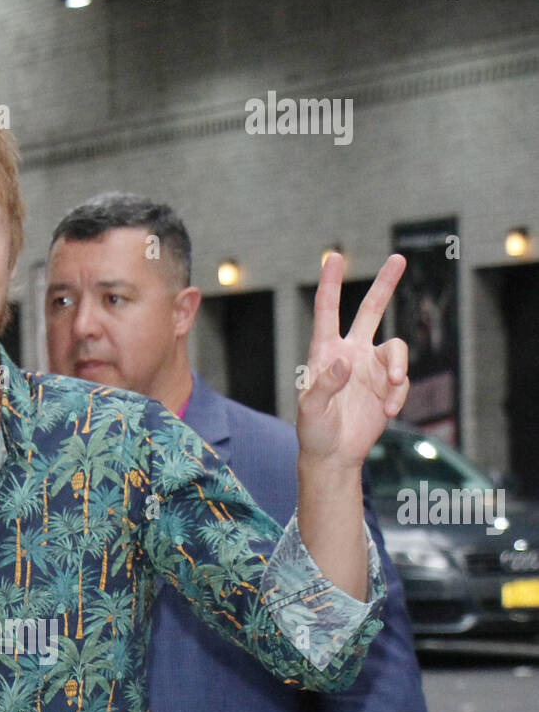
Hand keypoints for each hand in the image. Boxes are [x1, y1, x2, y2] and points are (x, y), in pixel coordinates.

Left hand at [297, 252, 410, 468]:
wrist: (333, 456)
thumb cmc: (313, 432)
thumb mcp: (310, 411)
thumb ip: (324, 386)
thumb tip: (344, 362)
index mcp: (325, 352)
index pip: (327, 312)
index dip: (330, 284)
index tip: (334, 256)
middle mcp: (350, 353)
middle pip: (371, 310)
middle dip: (384, 284)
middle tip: (398, 258)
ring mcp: (371, 369)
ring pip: (396, 349)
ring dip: (400, 367)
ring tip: (395, 387)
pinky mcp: (387, 387)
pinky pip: (402, 381)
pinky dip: (398, 395)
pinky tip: (387, 412)